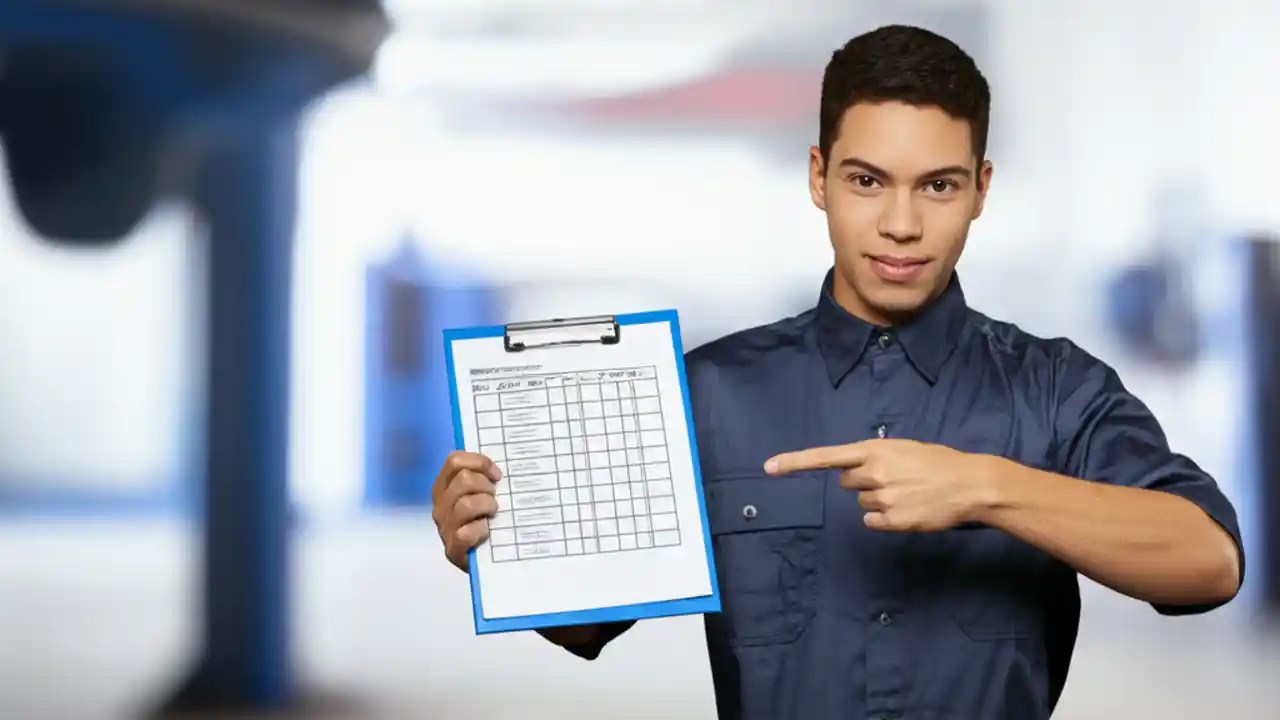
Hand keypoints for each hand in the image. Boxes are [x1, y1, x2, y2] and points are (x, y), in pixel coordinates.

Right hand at [431, 451, 502, 570]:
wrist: (486, 560)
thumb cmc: (487, 521)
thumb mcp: (483, 495)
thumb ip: (486, 479)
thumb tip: (501, 468)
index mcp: (445, 487)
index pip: (454, 461)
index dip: (480, 463)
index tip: (497, 475)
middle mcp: (440, 505)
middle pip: (463, 480)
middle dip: (486, 486)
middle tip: (496, 498)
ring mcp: (444, 528)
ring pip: (465, 504)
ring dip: (486, 506)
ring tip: (493, 513)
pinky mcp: (452, 550)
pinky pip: (465, 534)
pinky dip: (480, 530)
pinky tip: (487, 531)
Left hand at [763, 438, 995, 531]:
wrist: (971, 485)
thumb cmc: (940, 463)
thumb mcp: (905, 448)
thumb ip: (877, 457)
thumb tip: (857, 470)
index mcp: (875, 450)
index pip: (825, 456)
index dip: (795, 462)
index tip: (769, 468)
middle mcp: (873, 473)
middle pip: (847, 483)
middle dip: (863, 481)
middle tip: (894, 478)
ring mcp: (882, 499)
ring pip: (862, 503)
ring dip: (879, 499)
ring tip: (908, 493)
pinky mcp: (892, 521)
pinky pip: (873, 521)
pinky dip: (886, 518)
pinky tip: (908, 509)